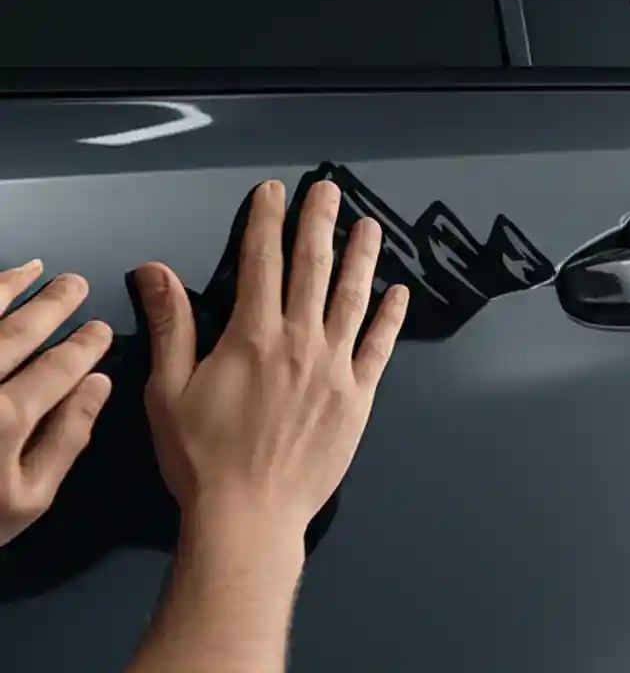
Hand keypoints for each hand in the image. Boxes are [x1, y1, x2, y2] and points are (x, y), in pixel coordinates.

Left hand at [0, 260, 112, 546]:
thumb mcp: (29, 498)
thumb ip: (67, 437)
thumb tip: (98, 386)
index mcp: (5, 418)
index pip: (59, 366)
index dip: (85, 344)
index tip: (101, 328)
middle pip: (16, 331)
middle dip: (52, 304)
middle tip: (74, 283)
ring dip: (5, 286)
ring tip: (30, 269)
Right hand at [136, 179, 407, 539]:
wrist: (249, 515)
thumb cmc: (203, 460)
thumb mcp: (168, 390)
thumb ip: (170, 325)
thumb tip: (154, 272)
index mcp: (252, 335)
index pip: (260, 261)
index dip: (267, 220)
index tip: (273, 192)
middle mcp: (299, 341)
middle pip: (312, 267)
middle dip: (319, 222)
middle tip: (328, 189)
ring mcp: (334, 368)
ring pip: (352, 298)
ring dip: (361, 257)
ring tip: (368, 224)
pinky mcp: (358, 397)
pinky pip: (379, 347)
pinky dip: (390, 317)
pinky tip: (398, 293)